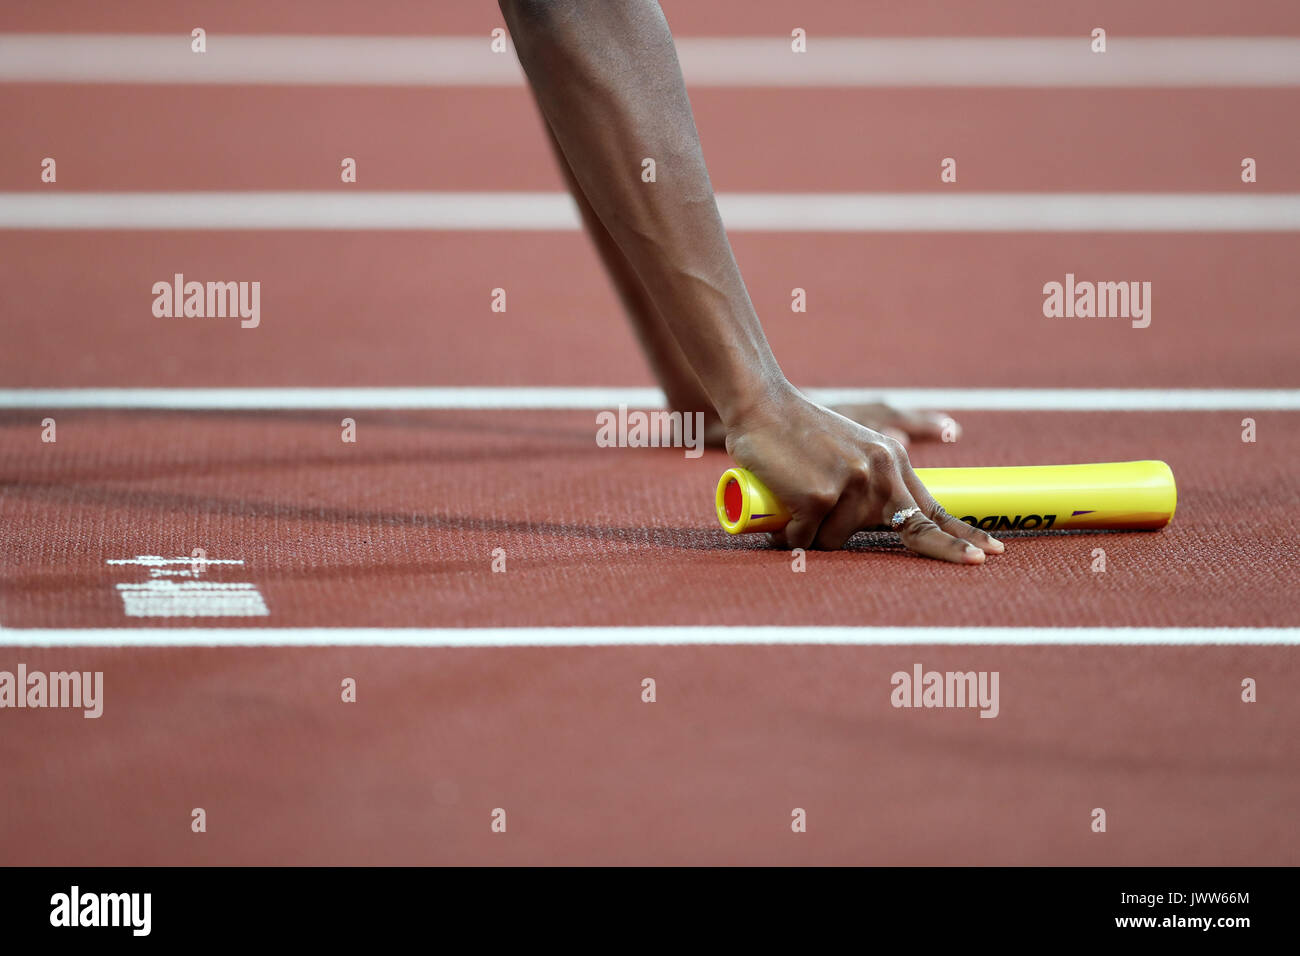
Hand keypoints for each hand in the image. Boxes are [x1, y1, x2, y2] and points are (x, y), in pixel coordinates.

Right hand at [724, 384, 1003, 561]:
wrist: (762, 405)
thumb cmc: (797, 432)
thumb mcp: (851, 452)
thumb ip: (871, 484)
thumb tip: (888, 524)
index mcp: (891, 460)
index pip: (932, 507)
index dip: (961, 534)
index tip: (991, 553)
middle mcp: (880, 472)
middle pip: (913, 530)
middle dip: (945, 551)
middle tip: (977, 564)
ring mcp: (853, 484)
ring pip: (839, 541)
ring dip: (815, 534)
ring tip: (797, 502)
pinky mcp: (821, 497)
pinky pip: (806, 538)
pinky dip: (790, 533)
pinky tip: (781, 508)